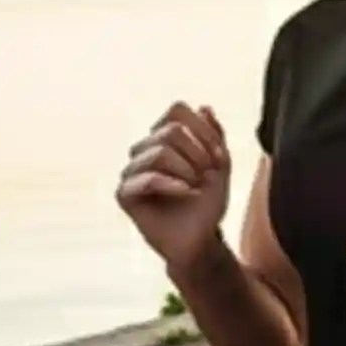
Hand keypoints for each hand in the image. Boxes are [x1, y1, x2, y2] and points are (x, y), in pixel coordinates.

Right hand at [116, 101, 231, 276]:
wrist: (201, 238)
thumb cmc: (208, 201)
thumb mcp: (220, 164)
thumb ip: (214, 135)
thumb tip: (204, 107)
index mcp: (164, 138)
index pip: (176, 111)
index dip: (201, 129)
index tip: (218, 155)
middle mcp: (144, 150)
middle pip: (171, 130)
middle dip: (198, 152)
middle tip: (208, 174)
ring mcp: (132, 171)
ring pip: (159, 151)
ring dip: (187, 169)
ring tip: (196, 186)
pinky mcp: (125, 193)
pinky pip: (147, 178)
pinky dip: (173, 185)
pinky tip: (187, 192)